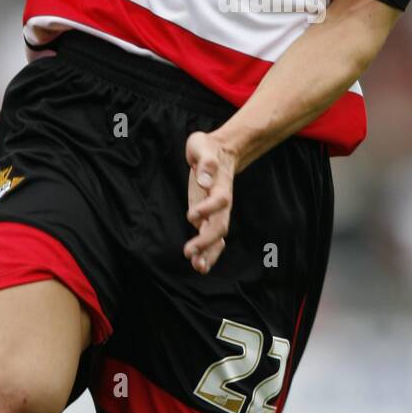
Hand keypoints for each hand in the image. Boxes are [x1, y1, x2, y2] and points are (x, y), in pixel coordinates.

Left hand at [184, 130, 236, 272]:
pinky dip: (207, 251)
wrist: (221, 152)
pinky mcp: (208, 216)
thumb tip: (204, 179)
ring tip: (198, 267)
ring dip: (209, 252)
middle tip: (190, 253)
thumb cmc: (208, 148)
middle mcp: (222, 201)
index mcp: (221, 183)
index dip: (208, 208)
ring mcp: (216, 210)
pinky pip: (211, 237)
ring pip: (217, 236)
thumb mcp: (202, 145)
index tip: (192, 215)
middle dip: (207, 240)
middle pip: (220, 224)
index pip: (220, 199)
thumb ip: (205, 161)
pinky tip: (200, 264)